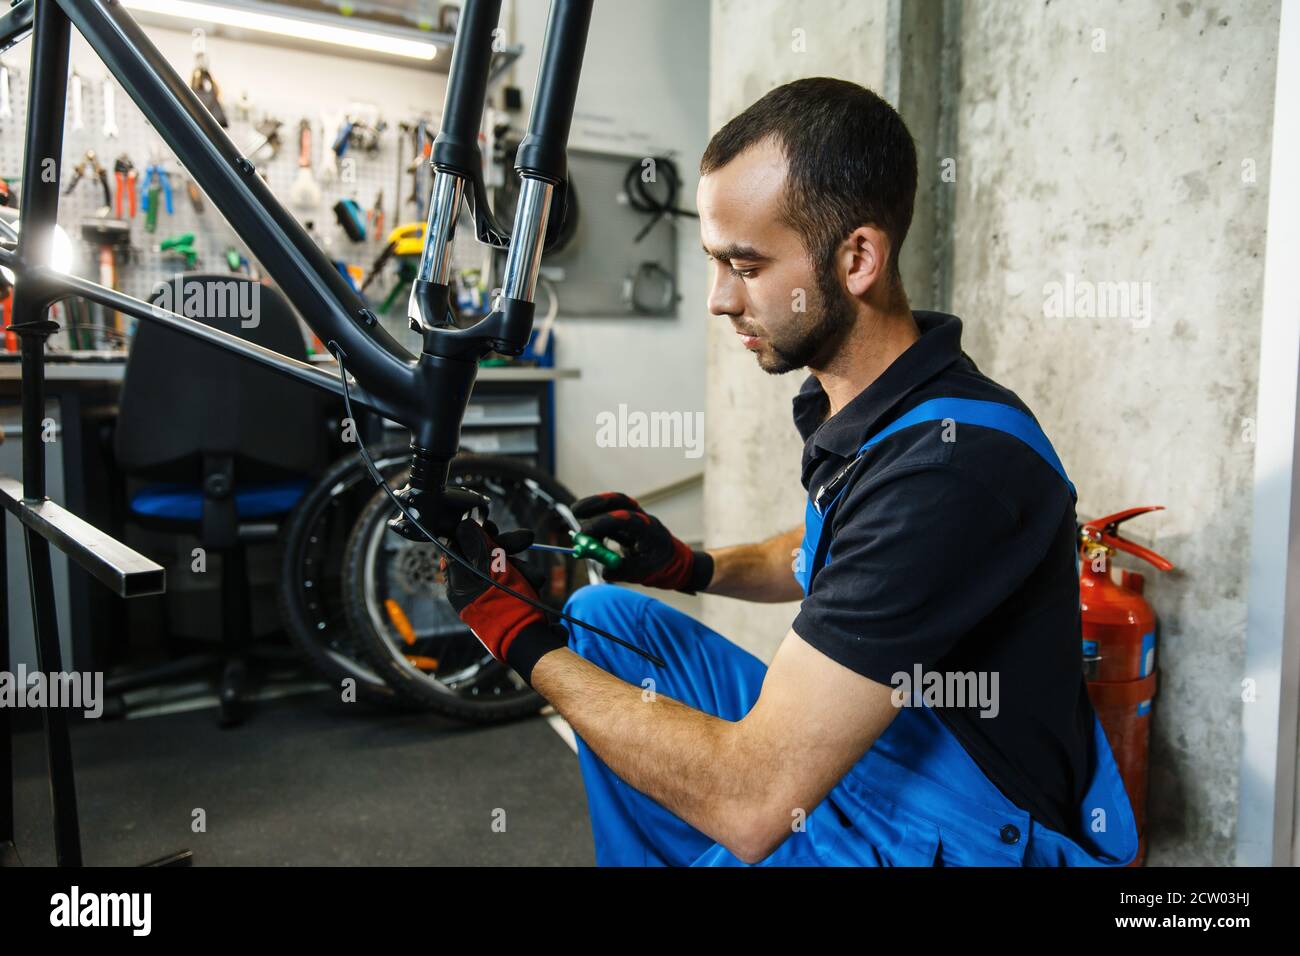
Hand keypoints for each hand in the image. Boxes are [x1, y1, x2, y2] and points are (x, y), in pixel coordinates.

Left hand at [442, 517, 567, 685]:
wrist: (531, 643)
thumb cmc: (508, 608)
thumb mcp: (492, 571)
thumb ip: (477, 546)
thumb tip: (463, 525)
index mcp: (459, 582)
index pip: (460, 548)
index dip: (475, 533)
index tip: (491, 524)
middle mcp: (472, 588)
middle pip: (484, 555)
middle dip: (508, 547)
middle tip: (526, 539)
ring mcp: (490, 596)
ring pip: (504, 566)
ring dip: (523, 566)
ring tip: (536, 577)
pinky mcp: (508, 600)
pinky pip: (515, 581)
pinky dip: (527, 579)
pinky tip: (536, 584)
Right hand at [571, 492, 712, 592]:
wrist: (677, 565)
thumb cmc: (663, 568)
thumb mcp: (643, 574)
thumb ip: (623, 571)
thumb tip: (603, 569)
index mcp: (650, 530)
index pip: (626, 519)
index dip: (603, 523)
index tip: (584, 533)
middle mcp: (643, 520)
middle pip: (619, 501)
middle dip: (595, 503)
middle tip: (574, 510)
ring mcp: (637, 520)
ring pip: (615, 506)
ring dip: (594, 510)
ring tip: (576, 517)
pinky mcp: (629, 525)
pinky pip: (612, 519)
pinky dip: (598, 523)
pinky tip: (588, 534)